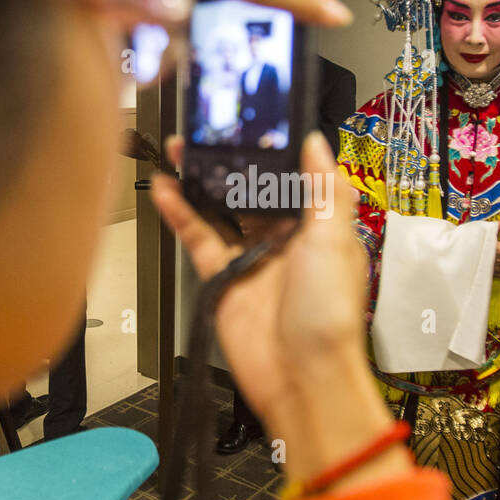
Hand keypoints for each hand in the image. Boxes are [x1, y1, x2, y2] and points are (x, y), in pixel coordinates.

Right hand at [151, 132, 401, 484]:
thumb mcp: (334, 240)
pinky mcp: (224, 280)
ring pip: (222, 209)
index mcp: (320, 228)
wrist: (302, 377)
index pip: (294, 178)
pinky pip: (200, 239)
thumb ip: (323, 190)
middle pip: (253, 190)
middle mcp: (286, 241)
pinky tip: (166, 190)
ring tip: (178, 149)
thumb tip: (318, 142)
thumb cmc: (328, 316)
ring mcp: (252, 259)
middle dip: (230, 161)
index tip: (252, 122)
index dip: (273, 151)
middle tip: (205, 130)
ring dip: (201, 180)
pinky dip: (181, 215)